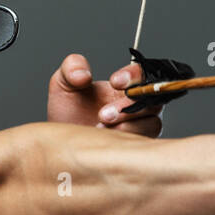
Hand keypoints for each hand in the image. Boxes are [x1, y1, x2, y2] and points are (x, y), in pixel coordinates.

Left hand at [47, 53, 163, 137]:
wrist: (62, 141)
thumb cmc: (66, 112)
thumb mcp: (63, 83)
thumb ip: (71, 68)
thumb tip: (83, 74)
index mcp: (125, 86)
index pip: (141, 73)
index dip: (133, 75)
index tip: (114, 82)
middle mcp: (138, 104)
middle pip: (152, 98)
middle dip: (128, 104)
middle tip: (103, 114)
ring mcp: (141, 126)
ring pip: (152, 122)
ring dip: (127, 124)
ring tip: (100, 127)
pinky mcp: (137, 146)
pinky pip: (144, 142)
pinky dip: (127, 139)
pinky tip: (107, 138)